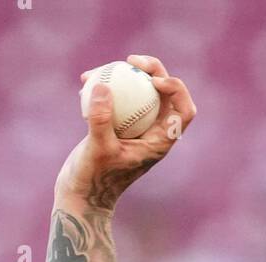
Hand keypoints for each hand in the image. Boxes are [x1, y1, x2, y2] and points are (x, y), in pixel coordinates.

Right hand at [54, 54, 196, 211]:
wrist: (82, 197)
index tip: (153, 80)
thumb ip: (100, 119)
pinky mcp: (117, 125)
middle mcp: (152, 133)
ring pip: (139, 92)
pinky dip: (104, 87)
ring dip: (122, 75)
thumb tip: (103, 85)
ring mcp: (135, 128)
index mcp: (160, 142)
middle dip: (152, 70)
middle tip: (130, 61)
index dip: (176, 88)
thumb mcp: (97, 149)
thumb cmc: (94, 180)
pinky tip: (84, 83)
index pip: (183, 110)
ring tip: (94, 73)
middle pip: (164, 93)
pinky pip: (118, 98)